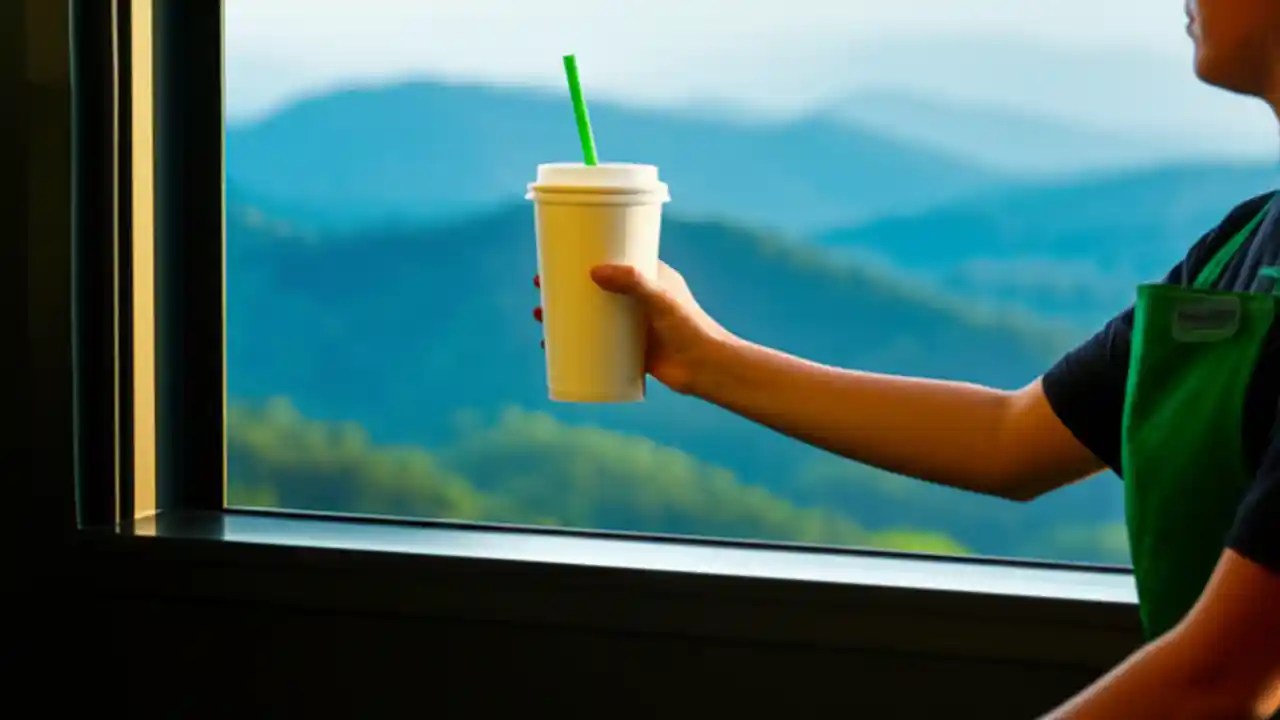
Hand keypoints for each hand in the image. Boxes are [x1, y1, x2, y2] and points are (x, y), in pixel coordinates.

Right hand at [532, 261, 731, 394]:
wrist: (708, 369)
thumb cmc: (690, 328)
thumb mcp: (661, 299)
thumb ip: (633, 282)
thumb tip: (593, 271)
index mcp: (650, 277)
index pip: (613, 257)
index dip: (584, 255)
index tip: (557, 255)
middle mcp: (639, 299)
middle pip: (594, 287)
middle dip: (565, 286)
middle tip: (539, 288)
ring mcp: (634, 325)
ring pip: (592, 316)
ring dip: (564, 316)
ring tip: (539, 318)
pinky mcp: (631, 351)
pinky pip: (597, 345)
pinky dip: (575, 344)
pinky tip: (553, 349)